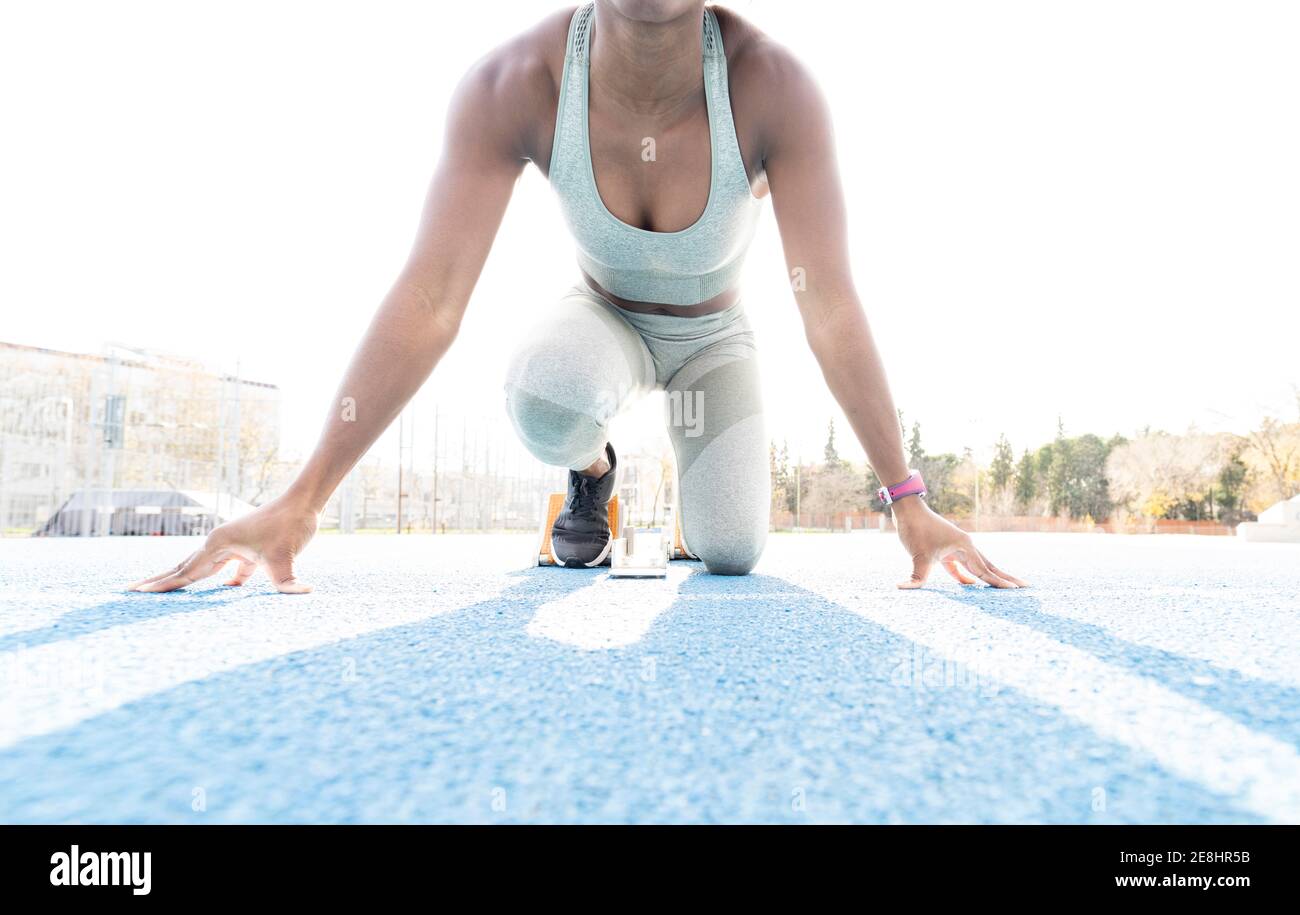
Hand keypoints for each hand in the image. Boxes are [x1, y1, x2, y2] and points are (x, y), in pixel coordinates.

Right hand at [127, 496, 319, 592]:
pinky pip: (228, 568)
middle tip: (129, 592)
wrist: (305, 502)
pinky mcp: (249, 548)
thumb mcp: (285, 558)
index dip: (161, 585)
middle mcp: (219, 542)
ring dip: (185, 580)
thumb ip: (288, 583)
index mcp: (219, 544)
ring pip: (203, 567)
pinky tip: (225, 592)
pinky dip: (222, 581)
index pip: (185, 571)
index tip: (136, 593)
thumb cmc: (291, 525)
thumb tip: (303, 593)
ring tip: (162, 591)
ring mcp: (233, 544)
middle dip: (159, 581)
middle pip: (183, 567)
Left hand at [891, 498, 1026, 589]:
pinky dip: (966, 576)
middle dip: (1006, 578)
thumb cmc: (916, 529)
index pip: (984, 569)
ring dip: (990, 577)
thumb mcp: (918, 555)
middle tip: (1026, 587)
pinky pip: (961, 567)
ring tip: (1007, 587)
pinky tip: (971, 586)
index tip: (1016, 590)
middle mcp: (965, 546)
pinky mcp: (946, 550)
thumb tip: (904, 588)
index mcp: (964, 547)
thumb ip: (916, 576)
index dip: (999, 582)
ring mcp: (957, 548)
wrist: (908, 510)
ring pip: (977, 566)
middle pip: (989, 566)